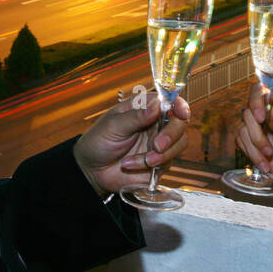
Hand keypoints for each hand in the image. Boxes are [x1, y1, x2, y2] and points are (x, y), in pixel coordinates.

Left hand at [72, 93, 190, 195]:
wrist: (91, 170)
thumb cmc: (99, 141)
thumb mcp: (113, 126)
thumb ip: (136, 116)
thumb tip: (157, 104)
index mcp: (146, 108)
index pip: (171, 101)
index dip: (180, 105)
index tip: (180, 113)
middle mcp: (157, 124)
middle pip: (181, 123)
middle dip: (172, 134)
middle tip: (157, 145)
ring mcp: (160, 143)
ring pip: (179, 144)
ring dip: (161, 155)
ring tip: (138, 160)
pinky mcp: (160, 163)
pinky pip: (167, 163)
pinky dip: (150, 166)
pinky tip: (130, 165)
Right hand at [235, 84, 272, 184]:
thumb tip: (272, 110)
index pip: (260, 90)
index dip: (256, 101)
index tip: (261, 118)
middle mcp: (265, 110)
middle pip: (248, 112)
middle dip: (257, 135)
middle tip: (269, 150)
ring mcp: (255, 125)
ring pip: (242, 129)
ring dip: (255, 148)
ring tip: (269, 158)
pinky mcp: (248, 139)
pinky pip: (240, 142)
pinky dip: (252, 154)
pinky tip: (264, 164)